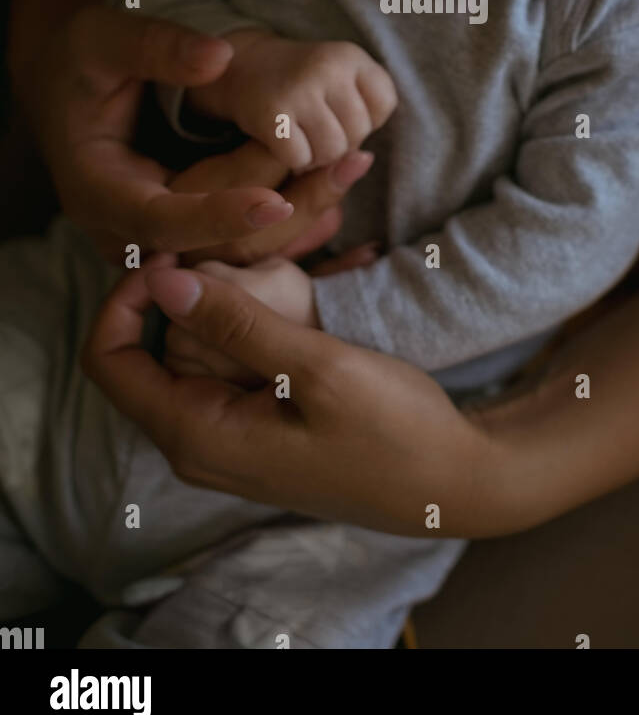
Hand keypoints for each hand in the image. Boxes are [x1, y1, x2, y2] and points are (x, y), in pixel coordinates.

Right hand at [28, 6, 372, 259]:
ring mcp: (155, 239)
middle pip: (210, 245)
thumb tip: (221, 56)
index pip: (162, 221)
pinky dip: (288, 218)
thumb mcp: (103, 39)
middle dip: (283, 212)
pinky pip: (239, 240)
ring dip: (298, 214)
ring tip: (354, 168)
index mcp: (98, 191)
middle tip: (347, 166)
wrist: (62, 88)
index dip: (219, 214)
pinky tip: (337, 188)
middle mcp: (125, 230)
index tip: (275, 198)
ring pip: (233, 250)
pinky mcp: (183, 232)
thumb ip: (155, 46)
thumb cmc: (78, 60)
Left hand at [82, 260, 506, 537]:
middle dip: (192, 284)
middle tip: (248, 233)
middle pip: (154, 345)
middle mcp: (199, 441)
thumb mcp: (317, 368)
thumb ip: (236, 324)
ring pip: (199, 345)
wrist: (454, 481)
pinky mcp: (259, 423)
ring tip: (299, 240)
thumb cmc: (393, 432)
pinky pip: (237, 357)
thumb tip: (162, 281)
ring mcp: (230, 434)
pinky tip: (318, 272)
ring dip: (236, 291)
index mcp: (197, 433)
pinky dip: (263, 314)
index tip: (176, 249)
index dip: (124, 296)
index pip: (108, 360)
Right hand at [186, 30, 397, 171]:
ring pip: (332, 153)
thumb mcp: (341, 81)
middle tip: (316, 128)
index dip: (366, 117)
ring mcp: (298, 88)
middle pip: (359, 133)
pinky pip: (300, 160)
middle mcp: (327, 65)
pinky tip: (283, 143)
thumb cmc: (304, 86)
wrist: (244, 68)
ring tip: (302, 138)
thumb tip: (359, 162)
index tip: (340, 109)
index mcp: (350, 55)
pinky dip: (293, 160)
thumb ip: (363, 111)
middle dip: (340, 141)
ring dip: (317, 157)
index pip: (385, 104)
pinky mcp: (271, 113)